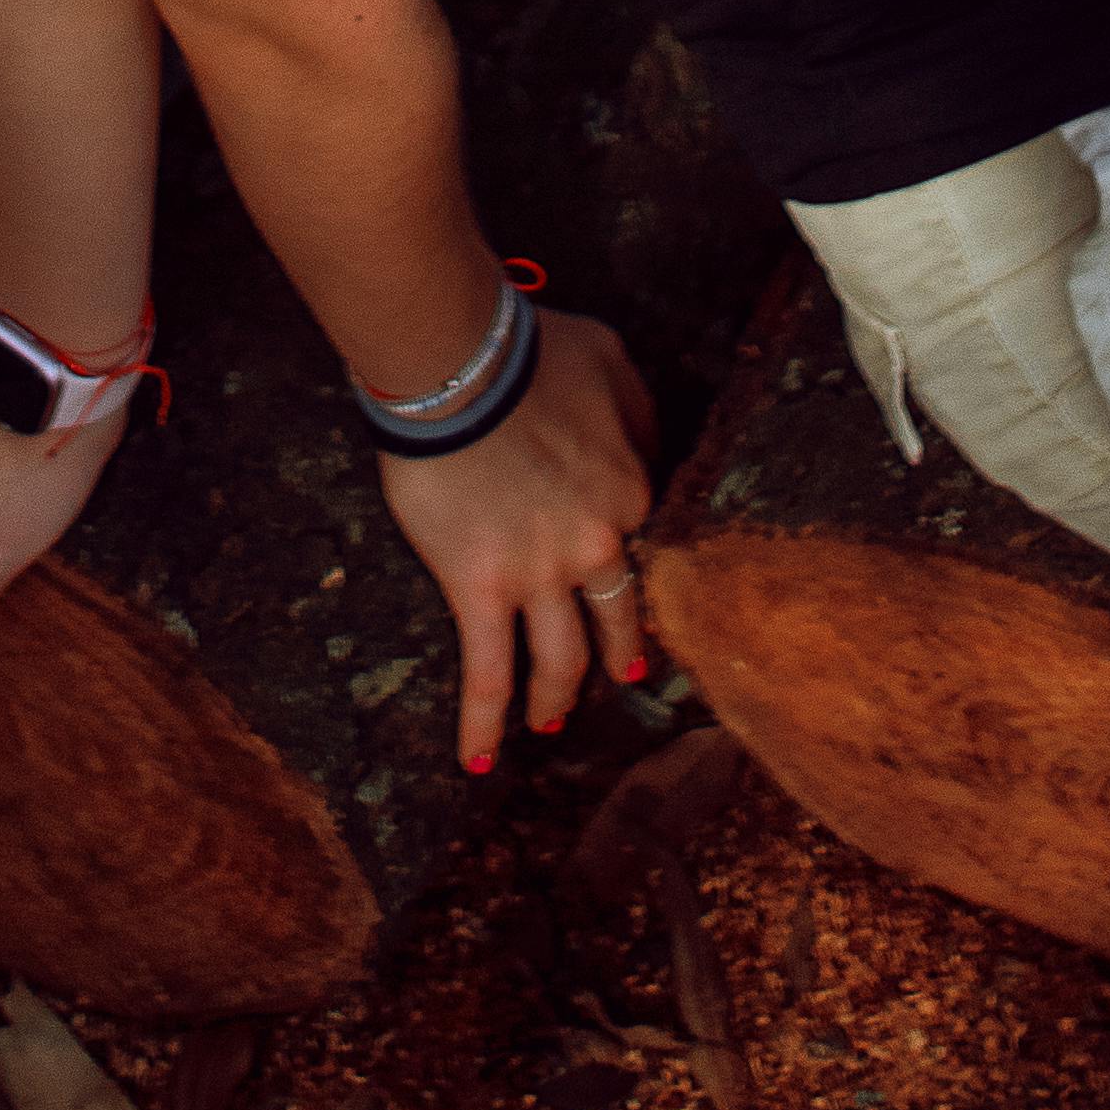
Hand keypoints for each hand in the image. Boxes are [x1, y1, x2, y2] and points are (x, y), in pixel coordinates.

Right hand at [374, 307, 657, 770]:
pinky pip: (486, 671)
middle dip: (619, 652)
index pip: (642, 542)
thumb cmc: (531, 351)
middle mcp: (595, 546)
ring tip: (551, 720)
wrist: (462, 365)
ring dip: (556, 696)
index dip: (633, 563)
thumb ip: (639, 412)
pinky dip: (482, 720)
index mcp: (630, 490)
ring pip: (559, 658)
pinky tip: (477, 758)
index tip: (624, 578)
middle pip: (614, 616)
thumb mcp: (611, 360)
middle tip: (622, 674)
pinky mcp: (479, 591)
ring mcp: (539, 577)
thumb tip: (648, 448)